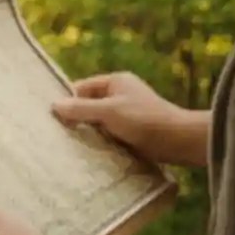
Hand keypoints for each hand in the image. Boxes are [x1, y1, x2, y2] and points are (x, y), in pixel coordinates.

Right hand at [51, 72, 208, 166]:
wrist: (180, 141)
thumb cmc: (145, 120)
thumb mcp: (110, 112)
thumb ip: (82, 109)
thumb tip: (54, 105)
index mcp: (115, 82)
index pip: (81, 88)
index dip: (68, 101)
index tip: (54, 118)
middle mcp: (121, 95)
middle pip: (89, 106)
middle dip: (78, 119)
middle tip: (60, 135)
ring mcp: (127, 114)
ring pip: (99, 122)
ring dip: (90, 133)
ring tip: (74, 147)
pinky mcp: (133, 132)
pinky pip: (110, 135)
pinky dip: (102, 142)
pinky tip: (92, 153)